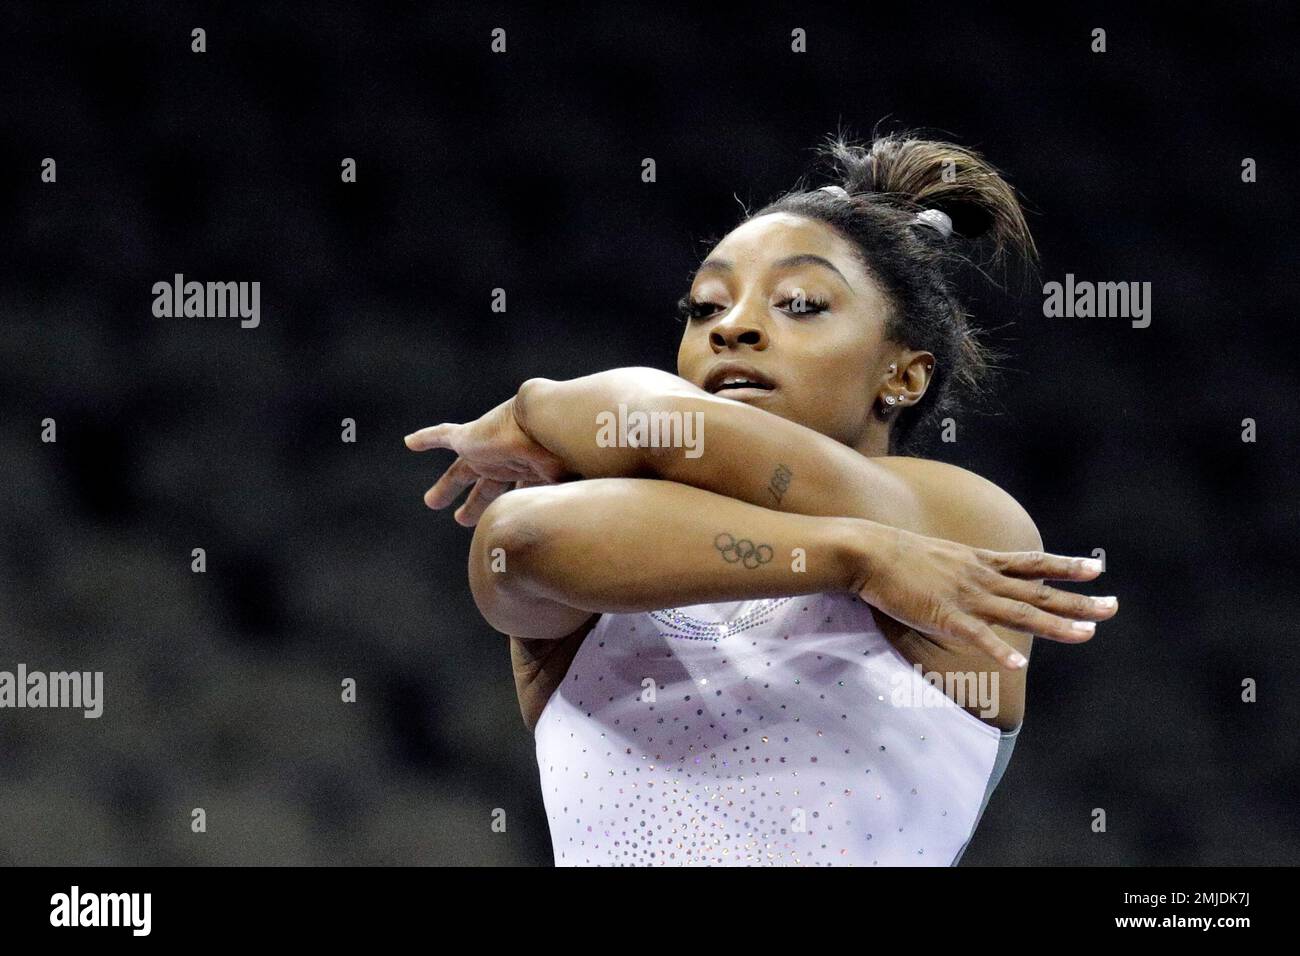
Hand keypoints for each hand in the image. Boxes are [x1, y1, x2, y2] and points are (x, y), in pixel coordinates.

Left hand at [404, 396, 570, 524]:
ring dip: (446, 487)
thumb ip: (558, 513)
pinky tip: (409, 442)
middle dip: (474, 504)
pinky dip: (427, 438)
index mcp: (530, 472)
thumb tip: (565, 542)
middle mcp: (507, 462)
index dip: (510, 510)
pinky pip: (443, 436)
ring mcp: (487, 450)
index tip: (505, 525)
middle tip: (461, 520)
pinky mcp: (469, 438)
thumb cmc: (563, 457)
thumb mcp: (562, 494)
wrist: (547, 423)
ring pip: (460, 472)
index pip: (517, 495)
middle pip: (486, 488)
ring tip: (431, 502)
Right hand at [854, 524, 1116, 669]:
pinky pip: (977, 635)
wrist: (867, 551)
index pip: (1032, 563)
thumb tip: (969, 574)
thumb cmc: (895, 554)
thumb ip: (960, 567)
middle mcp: (981, 577)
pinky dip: (999, 650)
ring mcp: (966, 597)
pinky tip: (1019, 663)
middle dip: (1078, 600)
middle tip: (1113, 607)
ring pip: (1020, 612)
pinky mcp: (944, 615)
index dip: (1065, 566)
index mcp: (979, 562)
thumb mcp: (939, 554)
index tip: (1097, 568)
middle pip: (1038, 591)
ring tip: (1087, 634)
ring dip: (1056, 624)